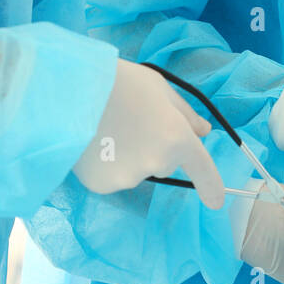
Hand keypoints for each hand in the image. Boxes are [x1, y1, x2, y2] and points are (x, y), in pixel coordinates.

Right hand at [71, 60, 224, 206]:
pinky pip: (111, 176)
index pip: (202, 169)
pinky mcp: (101, 186)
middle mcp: (157, 164)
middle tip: (131, 120)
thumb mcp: (160, 88)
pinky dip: (105, 164)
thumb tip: (203, 132)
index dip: (211, 186)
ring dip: (127, 155)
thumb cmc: (119, 82)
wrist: (67, 93)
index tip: (216, 201)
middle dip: (154, 146)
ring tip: (105, 128)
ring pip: (135, 169)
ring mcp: (128, 178)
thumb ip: (185, 113)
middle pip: (163, 161)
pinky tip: (90, 143)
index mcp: (177, 138)